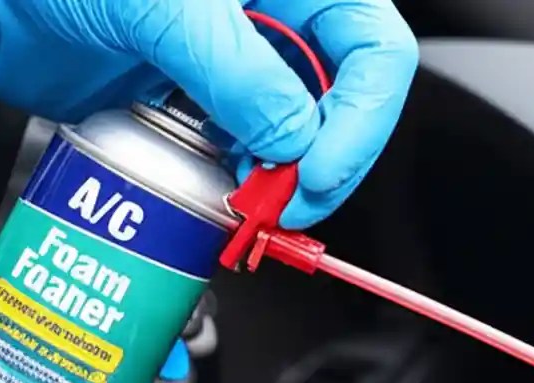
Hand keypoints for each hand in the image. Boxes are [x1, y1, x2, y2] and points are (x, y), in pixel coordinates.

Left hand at [0, 0, 417, 228]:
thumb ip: (237, 69)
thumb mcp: (160, 6)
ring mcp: (240, 62)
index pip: (372, 47)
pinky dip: (251, 180)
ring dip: (290, 179)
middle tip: (288, 207)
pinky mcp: (205, 100)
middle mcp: (273, 16)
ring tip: (257, 210)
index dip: (362, 117)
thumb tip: (295, 138)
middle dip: (327, 158)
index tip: (319, 172)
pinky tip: (231, 197)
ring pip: (304, 131)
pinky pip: (254, 149)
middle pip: (347, 97)